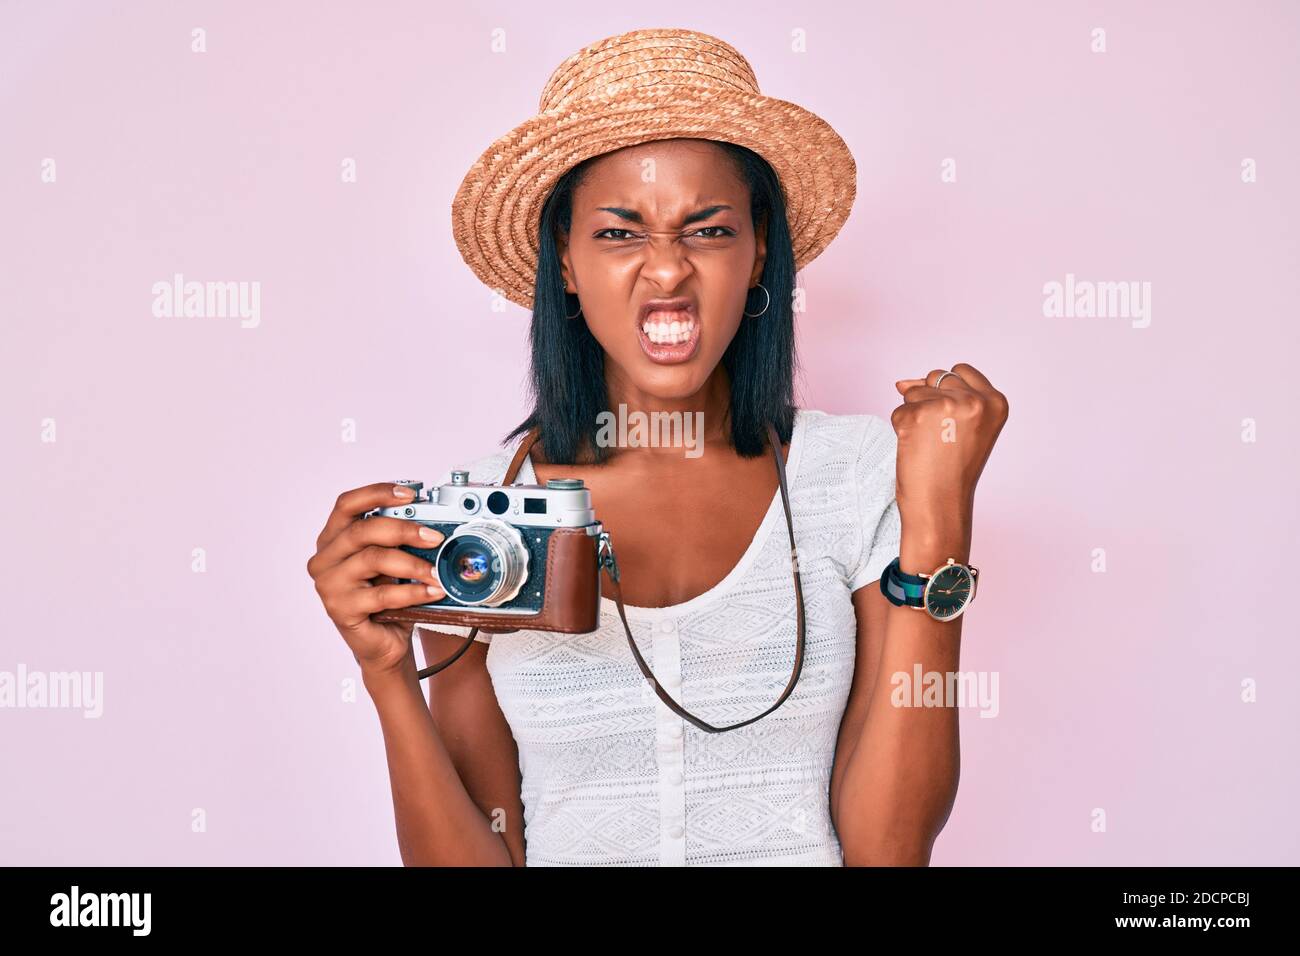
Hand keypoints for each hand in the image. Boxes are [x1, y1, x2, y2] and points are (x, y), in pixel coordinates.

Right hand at [306, 483, 448, 676]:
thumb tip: (431, 523)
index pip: (347, 504)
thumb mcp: (392, 562)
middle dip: (404, 529)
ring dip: (412, 564)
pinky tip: (432, 591)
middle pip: (362, 530)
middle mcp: (324, 559)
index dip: (377, 493)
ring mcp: (329, 585)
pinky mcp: (340, 610)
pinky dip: (413, 592)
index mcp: (333, 539)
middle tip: (434, 537)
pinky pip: (381, 594)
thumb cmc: (387, 598)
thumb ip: (399, 542)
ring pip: (373, 560)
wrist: (384, 643)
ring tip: (436, 572)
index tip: (410, 494)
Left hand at [891, 363, 1008, 537]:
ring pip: (913, 391)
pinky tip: (917, 449)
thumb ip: (943, 395)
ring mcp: (946, 406)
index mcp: (996, 402)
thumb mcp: (965, 427)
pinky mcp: (917, 416)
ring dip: (914, 415)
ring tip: (930, 444)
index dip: (948, 391)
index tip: (952, 421)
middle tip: (941, 437)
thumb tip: (901, 382)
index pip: (961, 370)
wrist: (940, 504)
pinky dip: (901, 428)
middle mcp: (975, 401)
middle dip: (930, 401)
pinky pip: (899, 410)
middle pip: (936, 376)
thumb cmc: (952, 469)